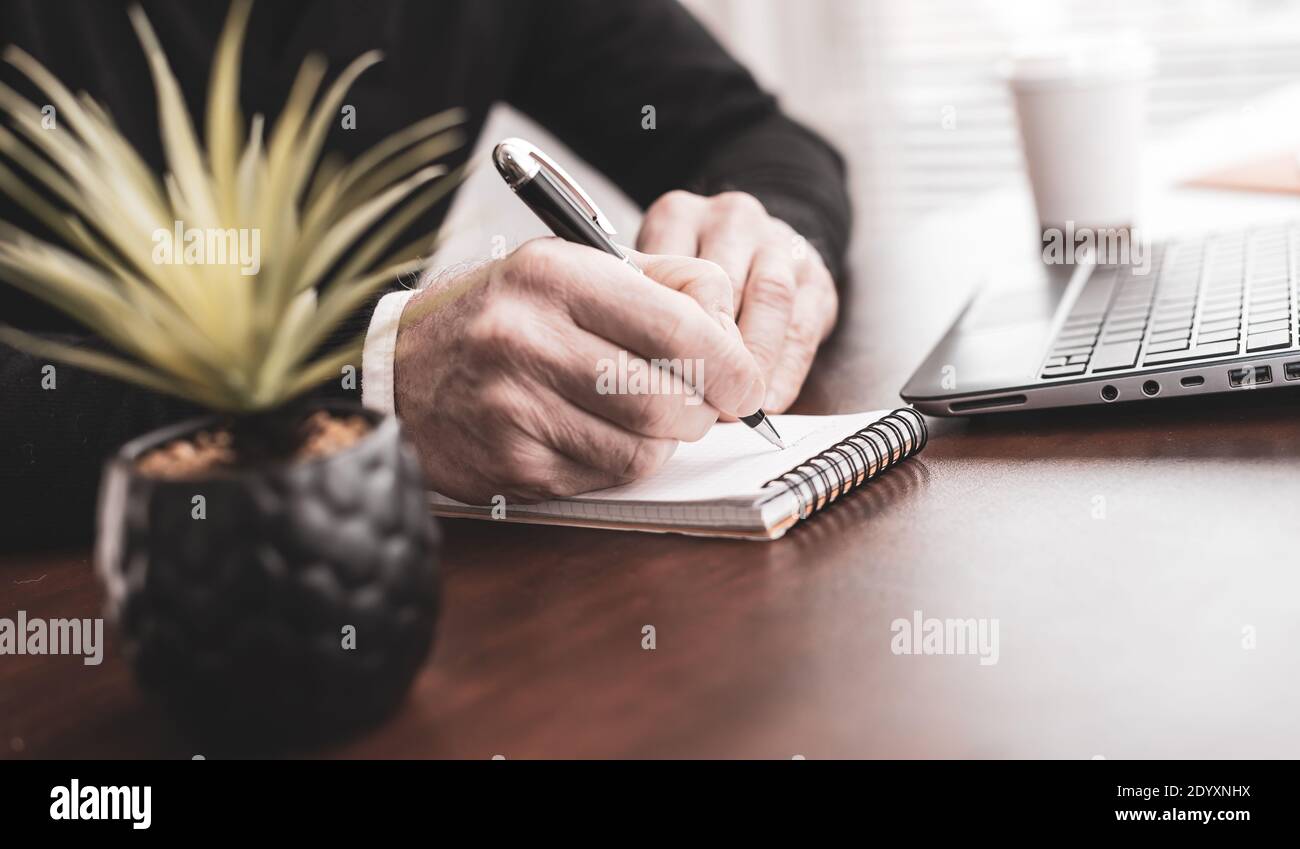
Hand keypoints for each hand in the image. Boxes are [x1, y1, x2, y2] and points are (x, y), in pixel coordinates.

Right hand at [393, 239, 765, 503]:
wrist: (404, 370)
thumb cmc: (507, 314)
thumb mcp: (575, 266)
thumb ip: (663, 281)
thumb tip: (731, 328)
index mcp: (555, 275)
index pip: (679, 328)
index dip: (731, 366)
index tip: (744, 383)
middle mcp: (527, 338)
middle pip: (668, 400)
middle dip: (701, 412)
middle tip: (699, 406)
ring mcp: (514, 407)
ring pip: (643, 450)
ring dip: (663, 442)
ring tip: (645, 417)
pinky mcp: (510, 464)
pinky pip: (604, 479)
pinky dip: (619, 463)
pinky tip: (598, 434)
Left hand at [637, 191, 837, 411]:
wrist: (753, 251)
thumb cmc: (683, 282)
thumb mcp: (649, 282)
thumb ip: (642, 313)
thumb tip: (636, 373)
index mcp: (679, 216)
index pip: (667, 268)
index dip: (670, 329)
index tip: (662, 376)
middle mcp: (730, 220)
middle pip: (722, 280)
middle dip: (712, 348)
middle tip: (700, 401)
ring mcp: (778, 242)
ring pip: (770, 297)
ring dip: (754, 359)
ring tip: (739, 405)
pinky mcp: (815, 275)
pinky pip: (804, 325)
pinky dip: (787, 369)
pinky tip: (772, 400)